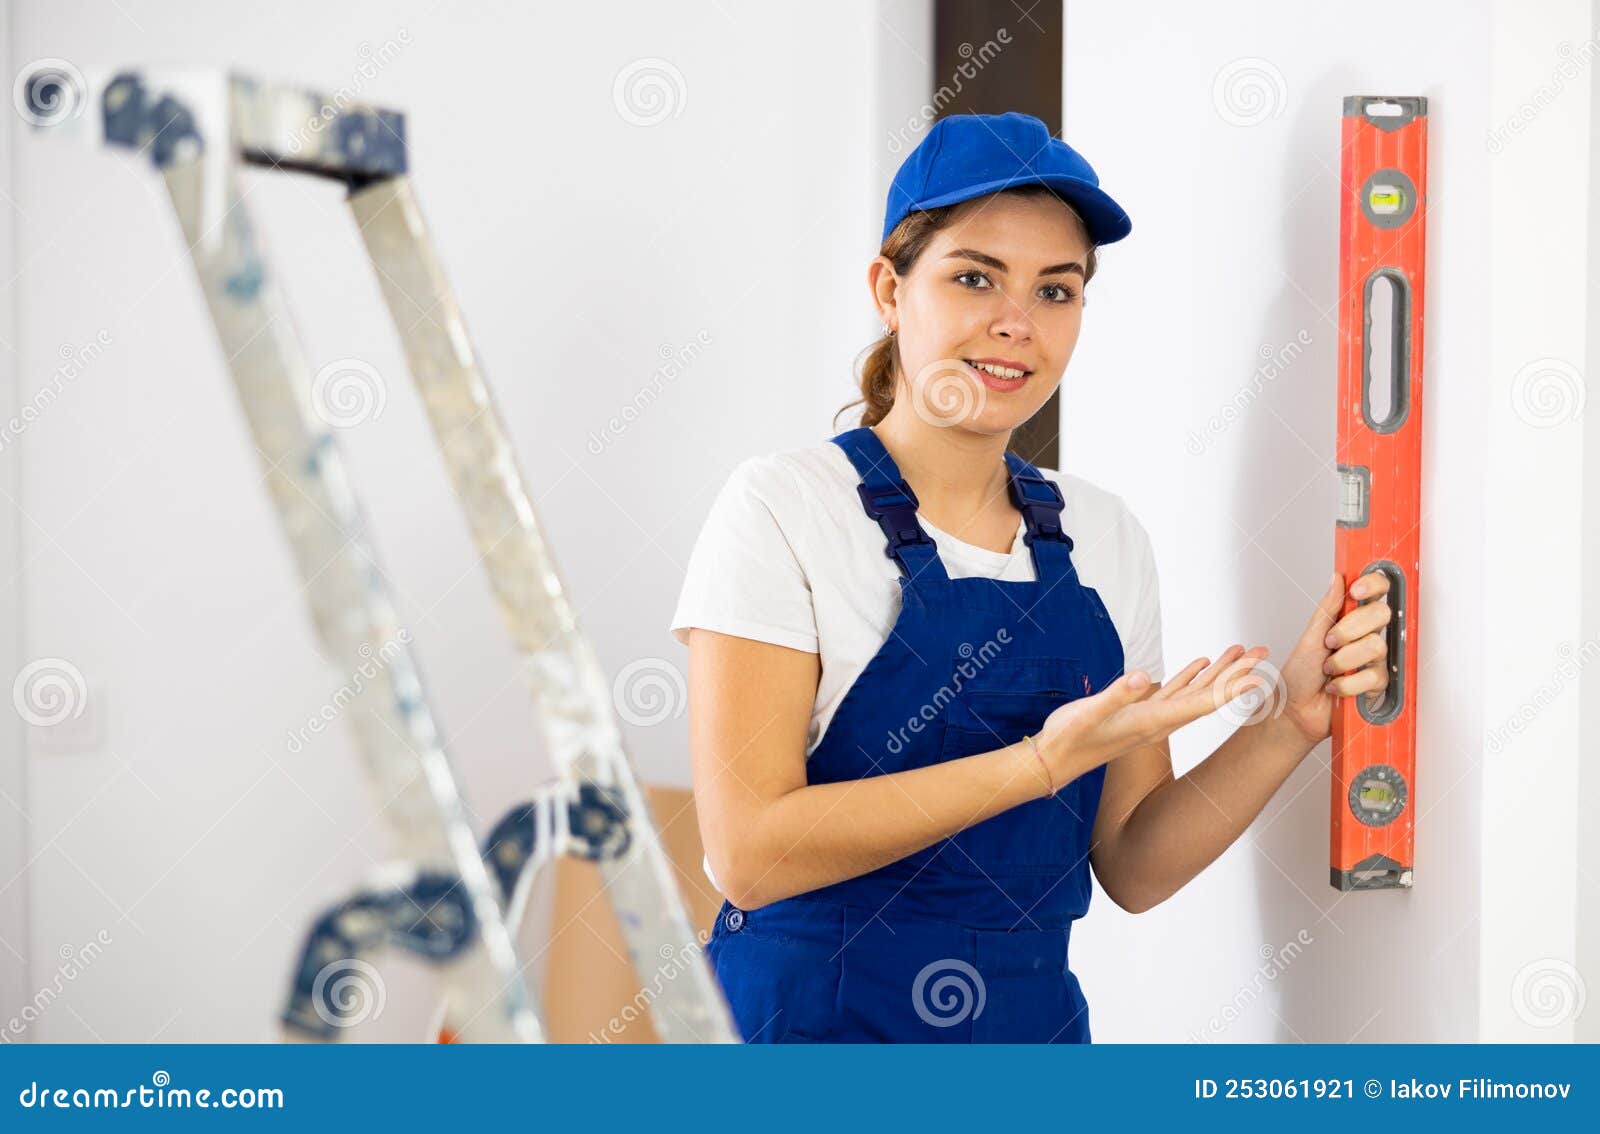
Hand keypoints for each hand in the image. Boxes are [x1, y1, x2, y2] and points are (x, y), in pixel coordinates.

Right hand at [1035, 645, 1271, 782]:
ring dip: (1220, 673)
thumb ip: (1116, 695)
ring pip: (1196, 692)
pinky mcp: (1139, 713)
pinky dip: (1191, 677)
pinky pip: (1175, 692)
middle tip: (1262, 652)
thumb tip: (1143, 676)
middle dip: (1237, 674)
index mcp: (1153, 721)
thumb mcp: (1088, 714)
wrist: (1053, 761)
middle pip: (1209, 696)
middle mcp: (1159, 722)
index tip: (1260, 675)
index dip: (1232, 689)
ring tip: (1240, 652)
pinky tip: (1199, 664)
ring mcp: (1151, 718)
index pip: (1203, 703)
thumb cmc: (1069, 738)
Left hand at [1276, 570, 1393, 745]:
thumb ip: (1327, 608)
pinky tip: (1336, 687)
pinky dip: (1346, 684)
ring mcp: (1373, 661)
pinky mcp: (1377, 684)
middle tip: (1330, 642)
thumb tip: (1338, 577)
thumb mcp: (1309, 636)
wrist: (1296, 710)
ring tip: (1328, 670)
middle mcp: (1365, 638)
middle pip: (1381, 615)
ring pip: (1376, 646)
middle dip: (1350, 629)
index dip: (1374, 586)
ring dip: (1343, 660)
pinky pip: (1373, 676)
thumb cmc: (1299, 675)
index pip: (1376, 593)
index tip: (1356, 592)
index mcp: (1350, 621)